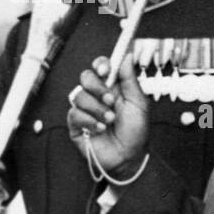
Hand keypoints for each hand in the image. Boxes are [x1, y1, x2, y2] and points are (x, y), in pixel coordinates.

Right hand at [66, 53, 149, 177]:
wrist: (129, 157)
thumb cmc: (135, 132)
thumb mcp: (138, 104)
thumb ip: (130, 80)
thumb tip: (128, 56)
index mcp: (112, 88)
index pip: (100, 68)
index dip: (100, 64)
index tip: (105, 68)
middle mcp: (97, 96)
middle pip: (86, 77)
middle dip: (98, 87)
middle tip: (111, 101)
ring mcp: (85, 109)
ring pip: (79, 96)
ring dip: (97, 109)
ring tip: (110, 120)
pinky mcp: (76, 124)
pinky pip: (75, 114)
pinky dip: (90, 121)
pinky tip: (101, 129)